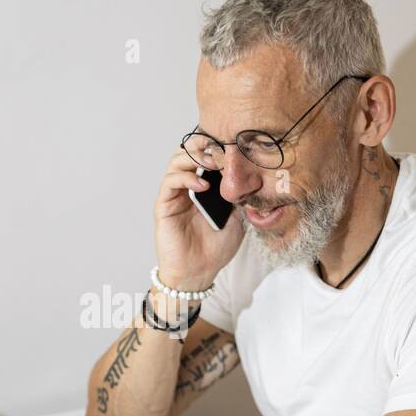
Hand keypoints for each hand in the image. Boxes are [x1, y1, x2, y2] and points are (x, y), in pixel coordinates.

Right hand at [154, 149, 244, 290]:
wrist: (199, 272)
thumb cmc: (215, 248)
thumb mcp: (238, 218)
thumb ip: (240, 196)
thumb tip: (251, 176)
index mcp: (204, 186)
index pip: (205, 155)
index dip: (216, 146)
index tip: (233, 143)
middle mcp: (187, 186)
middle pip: (188, 151)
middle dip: (204, 144)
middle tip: (221, 145)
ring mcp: (174, 194)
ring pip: (177, 161)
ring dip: (195, 157)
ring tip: (213, 162)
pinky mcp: (164, 205)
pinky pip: (171, 182)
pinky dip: (186, 178)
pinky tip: (203, 185)